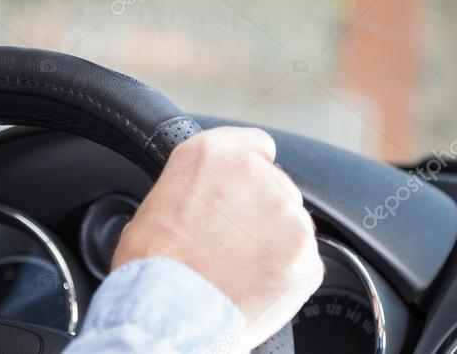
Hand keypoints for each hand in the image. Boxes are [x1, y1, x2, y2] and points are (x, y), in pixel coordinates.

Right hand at [111, 127, 322, 347]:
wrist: (167, 310)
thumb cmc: (152, 263)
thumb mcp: (161, 197)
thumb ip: (199, 184)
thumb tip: (208, 199)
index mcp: (215, 152)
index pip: (258, 145)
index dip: (252, 172)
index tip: (246, 192)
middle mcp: (255, 173)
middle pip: (277, 188)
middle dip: (261, 214)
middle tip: (232, 245)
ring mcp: (285, 213)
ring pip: (292, 225)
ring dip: (274, 244)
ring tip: (239, 271)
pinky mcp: (304, 253)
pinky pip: (304, 262)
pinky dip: (286, 276)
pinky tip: (255, 287)